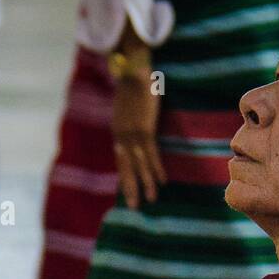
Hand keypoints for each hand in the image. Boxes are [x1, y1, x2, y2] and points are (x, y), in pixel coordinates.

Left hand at [112, 73, 166, 208]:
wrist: (131, 71)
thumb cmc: (131, 85)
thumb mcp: (126, 106)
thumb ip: (128, 118)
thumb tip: (134, 122)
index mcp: (117, 132)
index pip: (121, 160)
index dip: (126, 176)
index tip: (128, 191)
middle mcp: (122, 137)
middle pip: (127, 168)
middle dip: (131, 188)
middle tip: (134, 207)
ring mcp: (133, 135)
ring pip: (140, 165)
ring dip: (146, 183)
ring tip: (151, 200)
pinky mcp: (144, 131)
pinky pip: (151, 154)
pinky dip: (156, 168)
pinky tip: (161, 182)